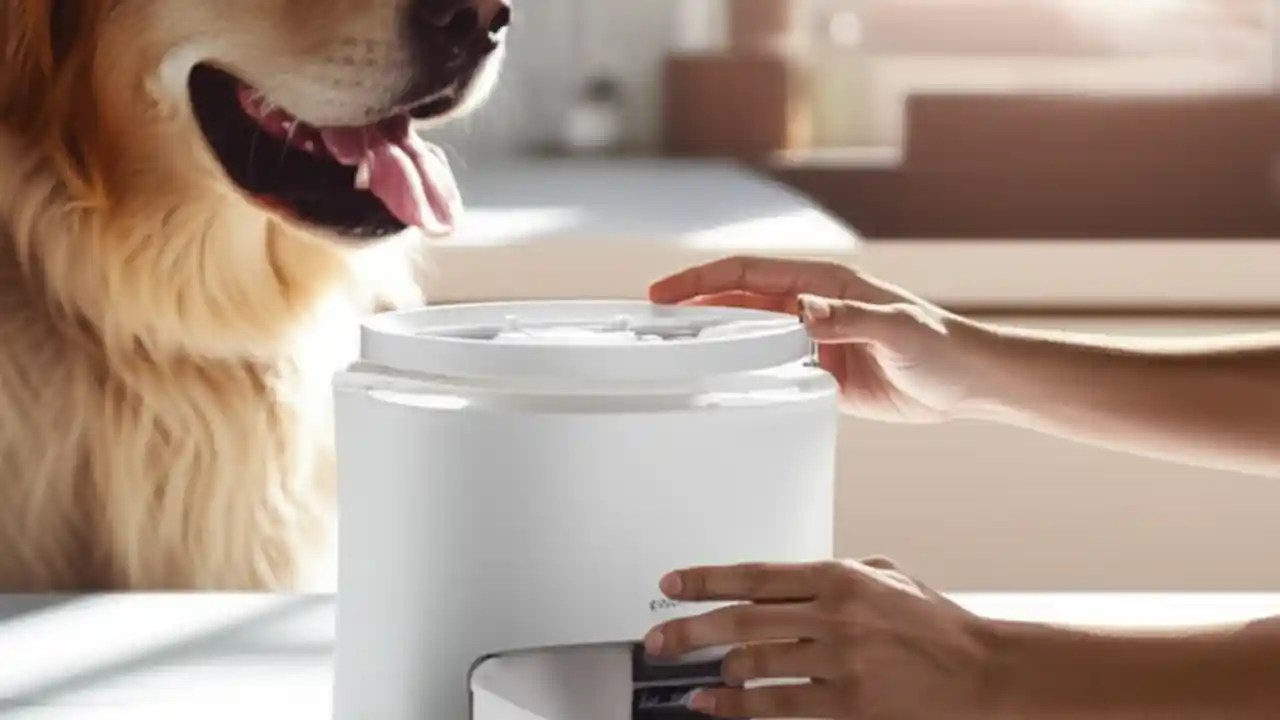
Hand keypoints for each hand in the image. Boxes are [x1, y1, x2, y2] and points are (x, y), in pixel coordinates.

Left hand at [644, 559, 992, 718]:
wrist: (982, 672)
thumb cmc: (935, 625)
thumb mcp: (886, 576)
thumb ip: (833, 573)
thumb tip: (780, 581)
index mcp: (838, 577)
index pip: (754, 576)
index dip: (704, 579)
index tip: (671, 585)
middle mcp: (833, 615)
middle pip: (740, 620)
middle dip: (689, 630)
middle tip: (657, 638)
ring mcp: (839, 662)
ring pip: (753, 665)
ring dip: (712, 671)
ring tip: (686, 676)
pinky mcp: (847, 706)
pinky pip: (776, 707)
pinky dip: (736, 706)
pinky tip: (713, 703)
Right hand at [649, 257, 990, 422]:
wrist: (970, 383)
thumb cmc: (944, 345)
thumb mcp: (898, 328)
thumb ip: (849, 319)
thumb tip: (803, 312)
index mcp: (825, 284)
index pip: (749, 275)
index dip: (703, 280)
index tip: (666, 292)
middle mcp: (812, 307)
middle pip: (738, 302)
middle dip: (693, 307)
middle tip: (651, 324)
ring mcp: (814, 340)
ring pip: (749, 335)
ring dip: (713, 339)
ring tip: (672, 351)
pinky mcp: (821, 373)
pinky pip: (771, 367)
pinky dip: (743, 371)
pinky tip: (721, 381)